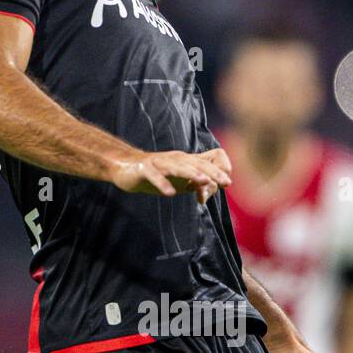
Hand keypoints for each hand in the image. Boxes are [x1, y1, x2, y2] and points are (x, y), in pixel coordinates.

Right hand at [110, 147, 231, 203]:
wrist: (125, 167)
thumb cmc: (155, 173)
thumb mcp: (177, 180)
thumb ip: (194, 184)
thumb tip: (210, 190)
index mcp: (184, 161)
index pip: (206, 162)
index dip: (217, 170)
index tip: (227, 183)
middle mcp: (174, 159)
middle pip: (196, 163)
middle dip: (212, 172)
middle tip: (225, 182)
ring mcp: (159, 163)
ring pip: (177, 166)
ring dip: (191, 173)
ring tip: (203, 180)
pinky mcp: (144, 168)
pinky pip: (154, 175)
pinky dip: (162, 183)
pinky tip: (170, 193)